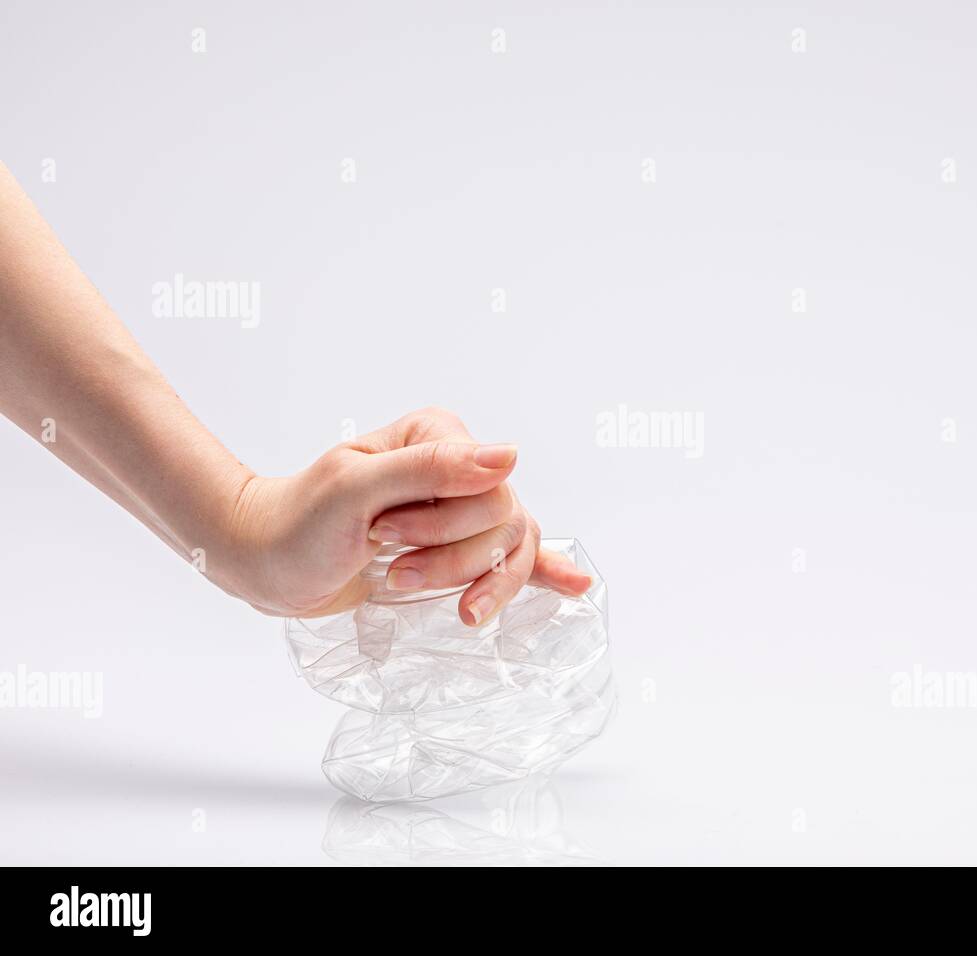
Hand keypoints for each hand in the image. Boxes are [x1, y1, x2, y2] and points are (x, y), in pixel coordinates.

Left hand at [227, 407, 590, 620]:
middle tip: (386, 563)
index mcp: (436, 435)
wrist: (267, 564)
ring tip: (406, 586)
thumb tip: (509, 457)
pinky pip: (517, 559)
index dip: (444, 523)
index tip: (382, 534)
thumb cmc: (299, 522)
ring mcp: (462, 510)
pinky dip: (546, 573)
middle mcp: (458, 467)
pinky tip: (577, 586)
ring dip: (469, 580)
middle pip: (502, 521)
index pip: (488, 487)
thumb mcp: (355, 489)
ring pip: (510, 548)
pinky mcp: (460, 549)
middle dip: (447, 557)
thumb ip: (431, 470)